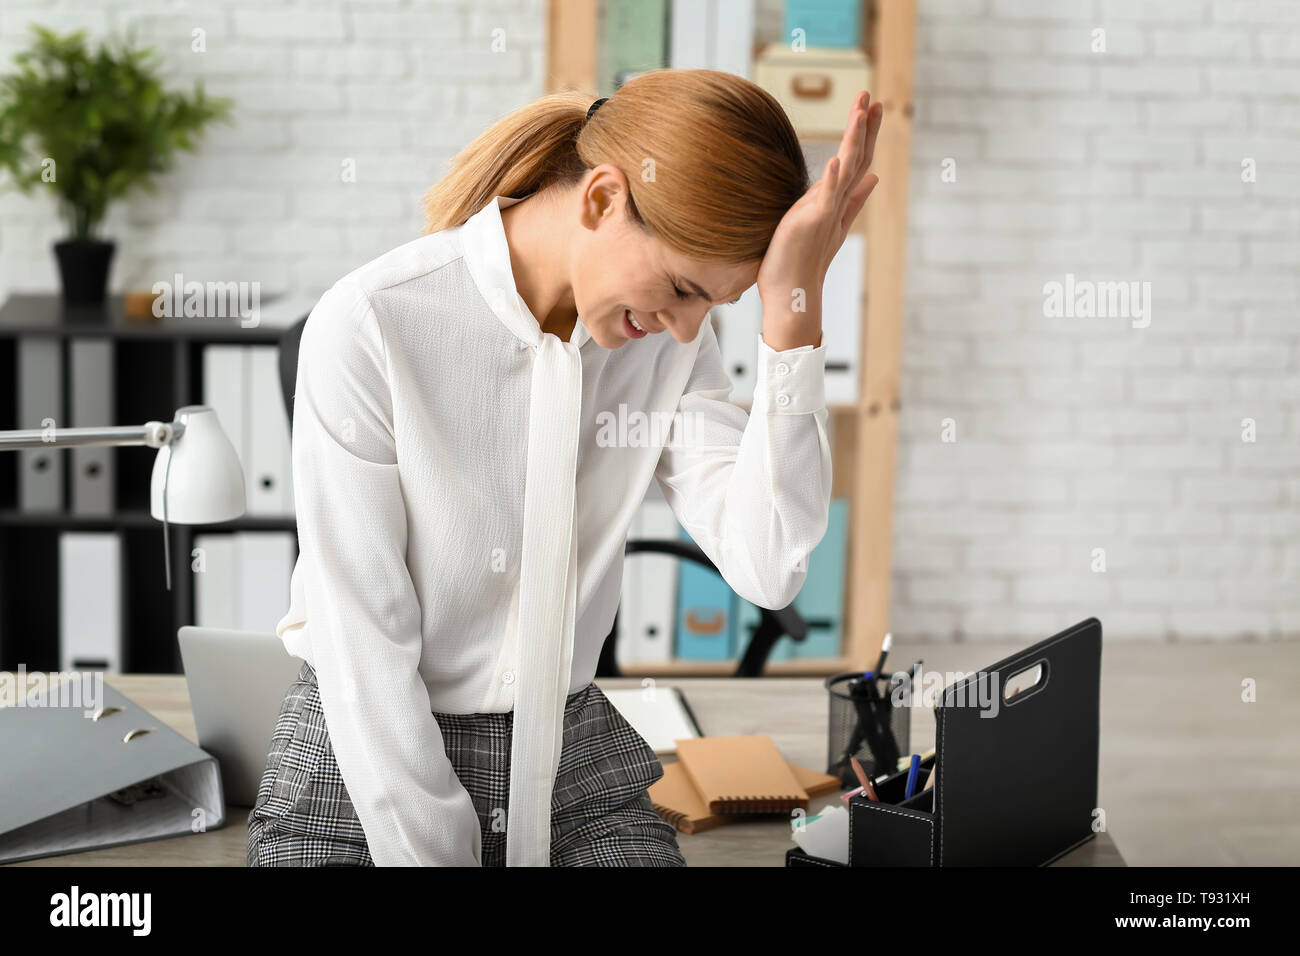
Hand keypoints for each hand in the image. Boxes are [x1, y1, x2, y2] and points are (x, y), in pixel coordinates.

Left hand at [757, 91, 882, 349]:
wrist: (792, 293)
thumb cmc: (801, 259)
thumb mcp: (827, 221)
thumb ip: (852, 199)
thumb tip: (874, 177)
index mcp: (838, 201)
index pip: (857, 160)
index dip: (865, 133)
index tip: (871, 105)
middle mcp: (836, 204)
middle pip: (857, 158)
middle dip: (864, 127)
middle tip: (872, 96)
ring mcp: (826, 213)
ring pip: (845, 171)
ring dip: (853, 141)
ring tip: (860, 113)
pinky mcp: (812, 223)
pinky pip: (825, 198)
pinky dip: (831, 180)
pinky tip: (834, 160)